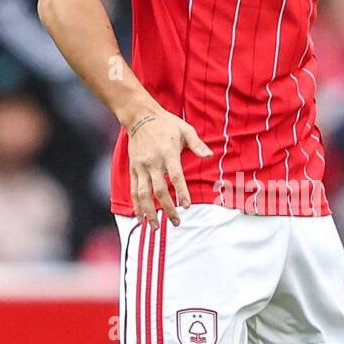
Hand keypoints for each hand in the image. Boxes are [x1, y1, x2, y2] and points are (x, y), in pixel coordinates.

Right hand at [126, 106, 212, 226]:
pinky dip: (136, 205)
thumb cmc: (166, 124)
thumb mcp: (185, 129)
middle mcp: (153, 162)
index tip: (187, 206)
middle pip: (159, 190)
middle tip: (176, 222)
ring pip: (143, 194)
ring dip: (149, 212)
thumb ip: (197, 144)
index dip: (181, 192)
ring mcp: (141, 167)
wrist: (140, 116)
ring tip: (156, 227)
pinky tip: (141, 218)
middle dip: (167, 208)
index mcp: (168, 153)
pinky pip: (134, 190)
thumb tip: (209, 155)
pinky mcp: (133, 169)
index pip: (175, 176)